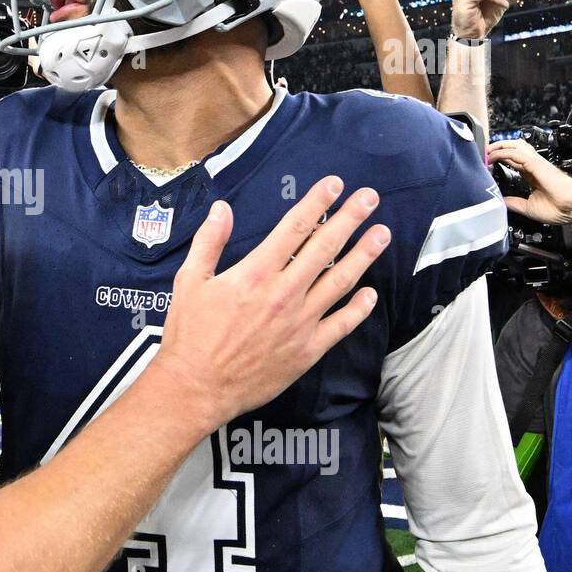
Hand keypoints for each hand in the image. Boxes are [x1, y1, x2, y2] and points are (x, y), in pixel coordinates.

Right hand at [153, 177, 388, 427]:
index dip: (317, 202)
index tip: (334, 184)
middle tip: (370, 198)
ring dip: (364, 255)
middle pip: (326, 247)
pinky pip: (341, 325)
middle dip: (350, 218)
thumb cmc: (189, 334)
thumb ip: (209, 242)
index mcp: (255, 273)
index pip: (294, 228)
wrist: (197, 387)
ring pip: (341, 282)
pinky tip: (370, 294)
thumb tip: (222, 208)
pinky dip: (359, 308)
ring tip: (382, 235)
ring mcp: (300, 323)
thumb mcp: (189, 281)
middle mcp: (284, 294)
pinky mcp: (307, 350)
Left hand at [487, 137, 571, 222]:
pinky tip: (492, 157)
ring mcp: (536, 163)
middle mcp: (534, 166)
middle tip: (484, 152)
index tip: (487, 163)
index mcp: (533, 175)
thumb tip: (501, 202)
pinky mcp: (536, 164)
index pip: (514, 161)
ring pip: (516, 145)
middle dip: (498, 147)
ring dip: (499, 146)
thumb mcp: (528, 207)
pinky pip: (516, 154)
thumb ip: (514, 202)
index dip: (500, 159)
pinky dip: (502, 153)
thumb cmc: (560, 208)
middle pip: (515, 148)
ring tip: (486, 150)